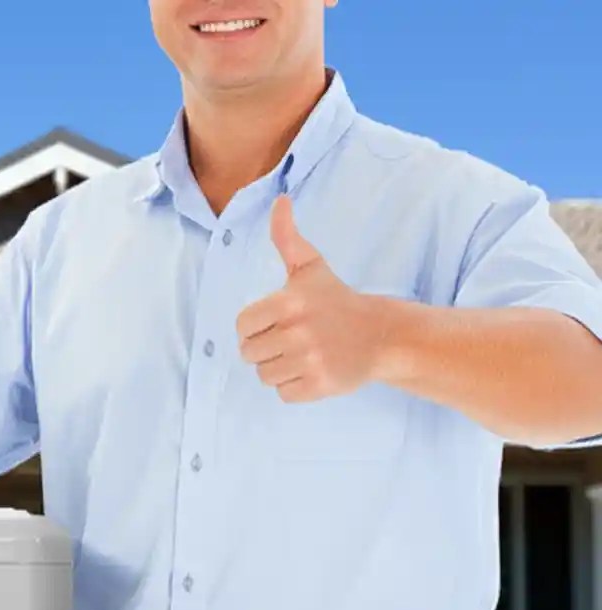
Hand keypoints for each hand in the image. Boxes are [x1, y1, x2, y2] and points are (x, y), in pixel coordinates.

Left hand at [236, 195, 390, 402]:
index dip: (255, 327)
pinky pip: (284, 394)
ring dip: (279, 368)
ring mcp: (310, 361)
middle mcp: (298, 332)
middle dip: (266, 348)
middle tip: (293, 339)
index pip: (242, 327)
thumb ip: (287, 238)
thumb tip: (279, 200)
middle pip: (250, 354)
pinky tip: (314, 369)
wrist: (381, 335)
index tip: (277, 321)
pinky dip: (295, 386)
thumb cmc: (337, 300)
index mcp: (288, 303)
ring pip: (265, 376)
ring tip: (303, 354)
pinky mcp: (321, 386)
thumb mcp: (311, 267)